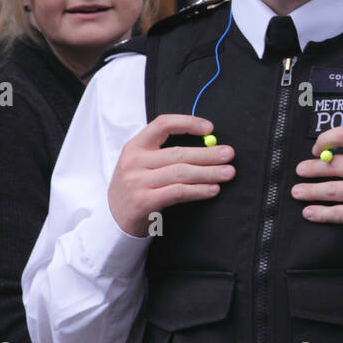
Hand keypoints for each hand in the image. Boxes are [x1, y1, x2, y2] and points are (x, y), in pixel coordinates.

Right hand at [108, 114, 235, 236]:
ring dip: (209, 172)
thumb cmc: (136, 187)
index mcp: (135, 145)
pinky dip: (199, 190)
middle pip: (178, 153)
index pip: (163, 124)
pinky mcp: (143, 201)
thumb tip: (208, 145)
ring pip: (181, 173)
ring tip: (227, 172)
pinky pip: (178, 192)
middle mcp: (134, 161)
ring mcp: (137, 181)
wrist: (112, 219)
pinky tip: (213, 189)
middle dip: (208, 153)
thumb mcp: (141, 163)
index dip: (188, 123)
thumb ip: (166, 152)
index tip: (210, 128)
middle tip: (229, 154)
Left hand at [292, 127, 342, 226]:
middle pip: (333, 165)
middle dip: (312, 168)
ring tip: (296, 191)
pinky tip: (309, 212)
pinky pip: (339, 213)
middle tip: (300, 170)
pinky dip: (321, 214)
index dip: (326, 138)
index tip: (317, 147)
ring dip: (310, 190)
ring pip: (331, 190)